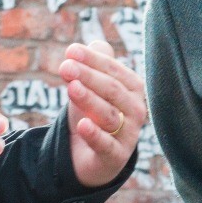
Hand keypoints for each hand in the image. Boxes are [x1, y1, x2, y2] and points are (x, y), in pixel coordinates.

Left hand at [59, 40, 144, 187]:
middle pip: (112, 90)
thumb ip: (93, 63)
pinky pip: (107, 145)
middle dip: (88, 77)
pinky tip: (82, 125)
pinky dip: (95, 135)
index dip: (93, 60)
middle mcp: (136, 110)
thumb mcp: (90, 86)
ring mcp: (128, 135)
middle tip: (65, 67)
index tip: (70, 51)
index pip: (113, 69)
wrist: (89, 154)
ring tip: (71, 88)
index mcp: (133, 88)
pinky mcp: (116, 157)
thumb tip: (92, 45)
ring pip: (109, 115)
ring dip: (89, 100)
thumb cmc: (93, 112)